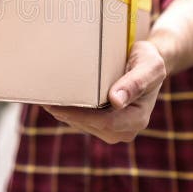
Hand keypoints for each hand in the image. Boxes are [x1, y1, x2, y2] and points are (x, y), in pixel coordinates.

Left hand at [43, 41, 166, 143]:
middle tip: (43, 99)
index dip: (80, 116)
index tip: (57, 106)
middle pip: (89, 125)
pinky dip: (67, 110)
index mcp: (137, 119)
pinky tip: (55, 98)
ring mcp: (112, 130)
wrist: (146, 64)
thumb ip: (136, 82)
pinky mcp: (101, 124)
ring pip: (81, 124)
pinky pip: (80, 120)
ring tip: (45, 97)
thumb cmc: (148, 61)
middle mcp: (124, 130)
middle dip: (66, 113)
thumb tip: (117, 101)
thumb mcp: (149, 67)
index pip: (104, 122)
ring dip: (63, 112)